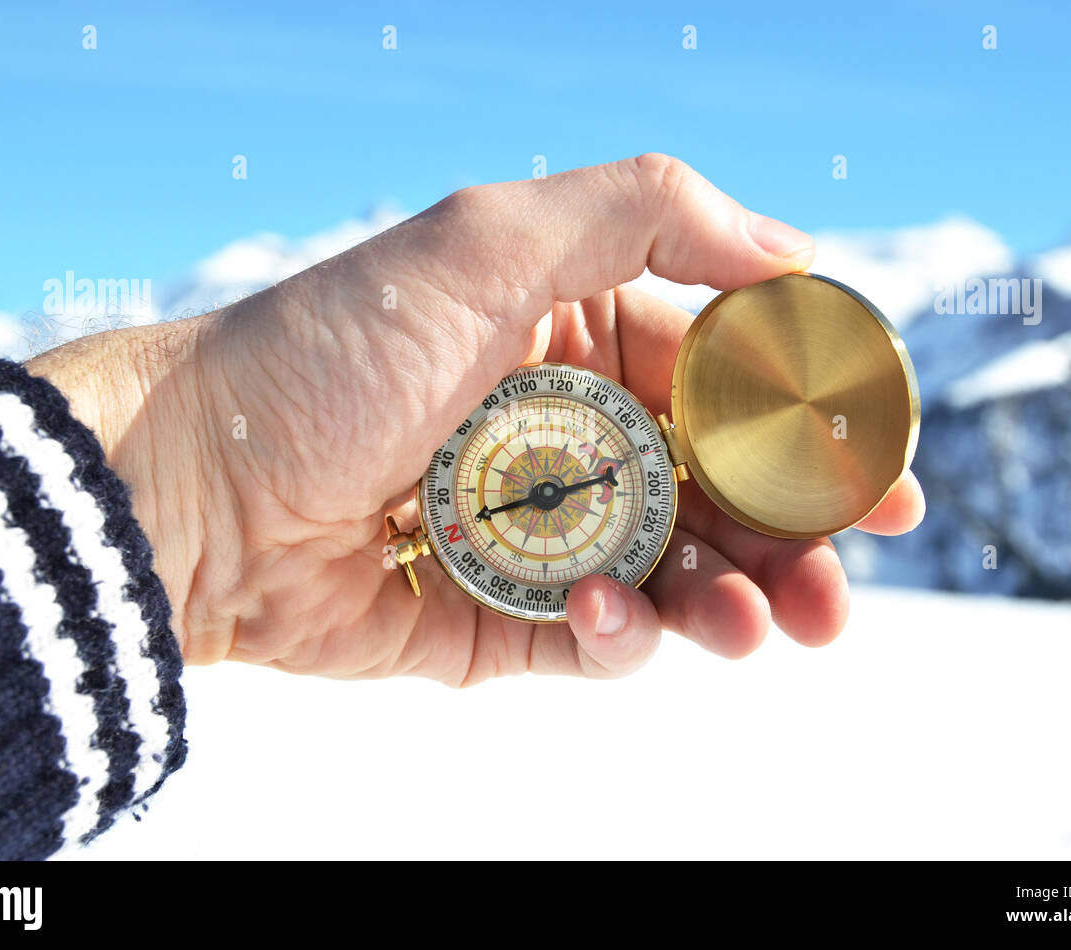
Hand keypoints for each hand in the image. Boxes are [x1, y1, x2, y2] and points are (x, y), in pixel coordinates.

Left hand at [28, 154, 924, 684]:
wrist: (189, 487)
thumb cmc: (330, 352)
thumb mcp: (486, 240)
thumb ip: (647, 214)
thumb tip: (796, 253)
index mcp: (580, 338)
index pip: (729, 382)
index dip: (814, 421)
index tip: (881, 460)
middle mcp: (572, 438)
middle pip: (724, 492)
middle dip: (799, 533)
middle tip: (849, 568)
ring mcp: (543, 536)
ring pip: (682, 576)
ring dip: (741, 600)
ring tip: (770, 619)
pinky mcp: (504, 622)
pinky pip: (601, 638)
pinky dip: (626, 632)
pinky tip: (609, 610)